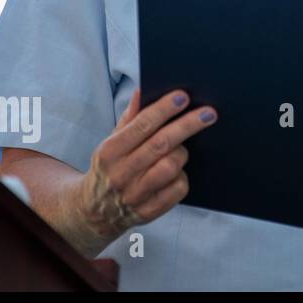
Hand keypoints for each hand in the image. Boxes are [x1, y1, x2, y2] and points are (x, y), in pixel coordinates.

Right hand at [74, 88, 217, 242]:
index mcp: (109, 151)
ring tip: (181, 150)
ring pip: (170, 166)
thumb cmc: (111, 167)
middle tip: (209, 113)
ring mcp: (134, 195)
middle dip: (188, 125)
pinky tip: (178, 173)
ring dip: (182, 154)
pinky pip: (177, 190)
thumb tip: (143, 90)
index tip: (183, 96)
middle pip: (161, 144)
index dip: (164, 109)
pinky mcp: (147, 212)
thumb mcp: (112, 141)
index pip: (141, 125)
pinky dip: (182, 178)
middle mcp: (120, 173)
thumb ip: (130, 117)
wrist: (93, 211)